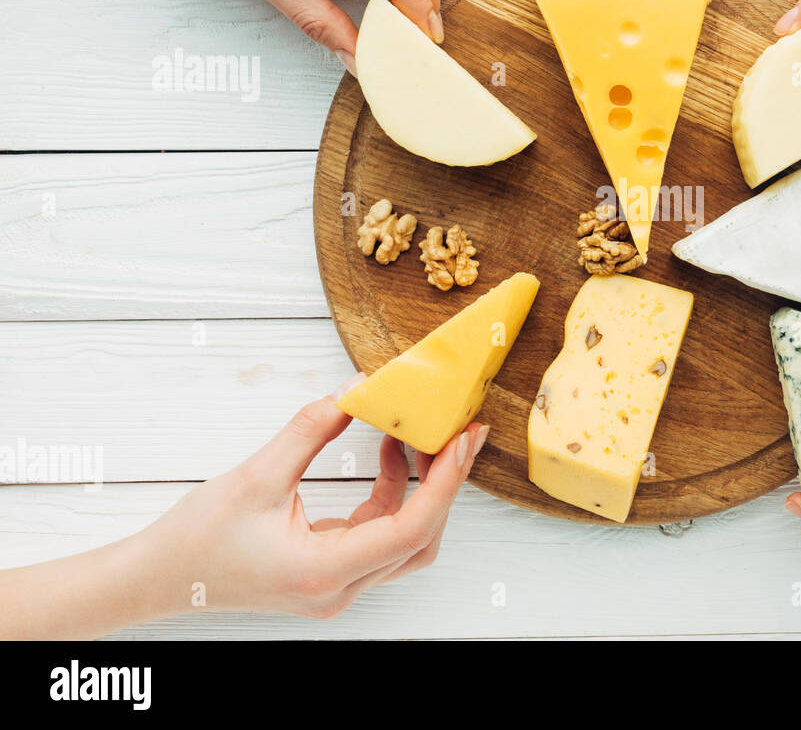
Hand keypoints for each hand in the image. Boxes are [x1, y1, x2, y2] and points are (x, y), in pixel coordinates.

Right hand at [145, 374, 485, 618]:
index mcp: (323, 572)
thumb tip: (358, 388)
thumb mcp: (255, 475)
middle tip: (461, 431)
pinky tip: (389, 452)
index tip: (463, 438)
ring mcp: (337, 587)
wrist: (160, 578)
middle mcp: (339, 589)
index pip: (409, 529)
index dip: (444, 482)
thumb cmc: (196, 537)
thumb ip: (311, 429)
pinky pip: (381, 534)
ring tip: (420, 433)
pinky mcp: (331, 573)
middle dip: (445, 484)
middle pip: (421, 540)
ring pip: (406, 540)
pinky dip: (393, 493)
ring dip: (420, 487)